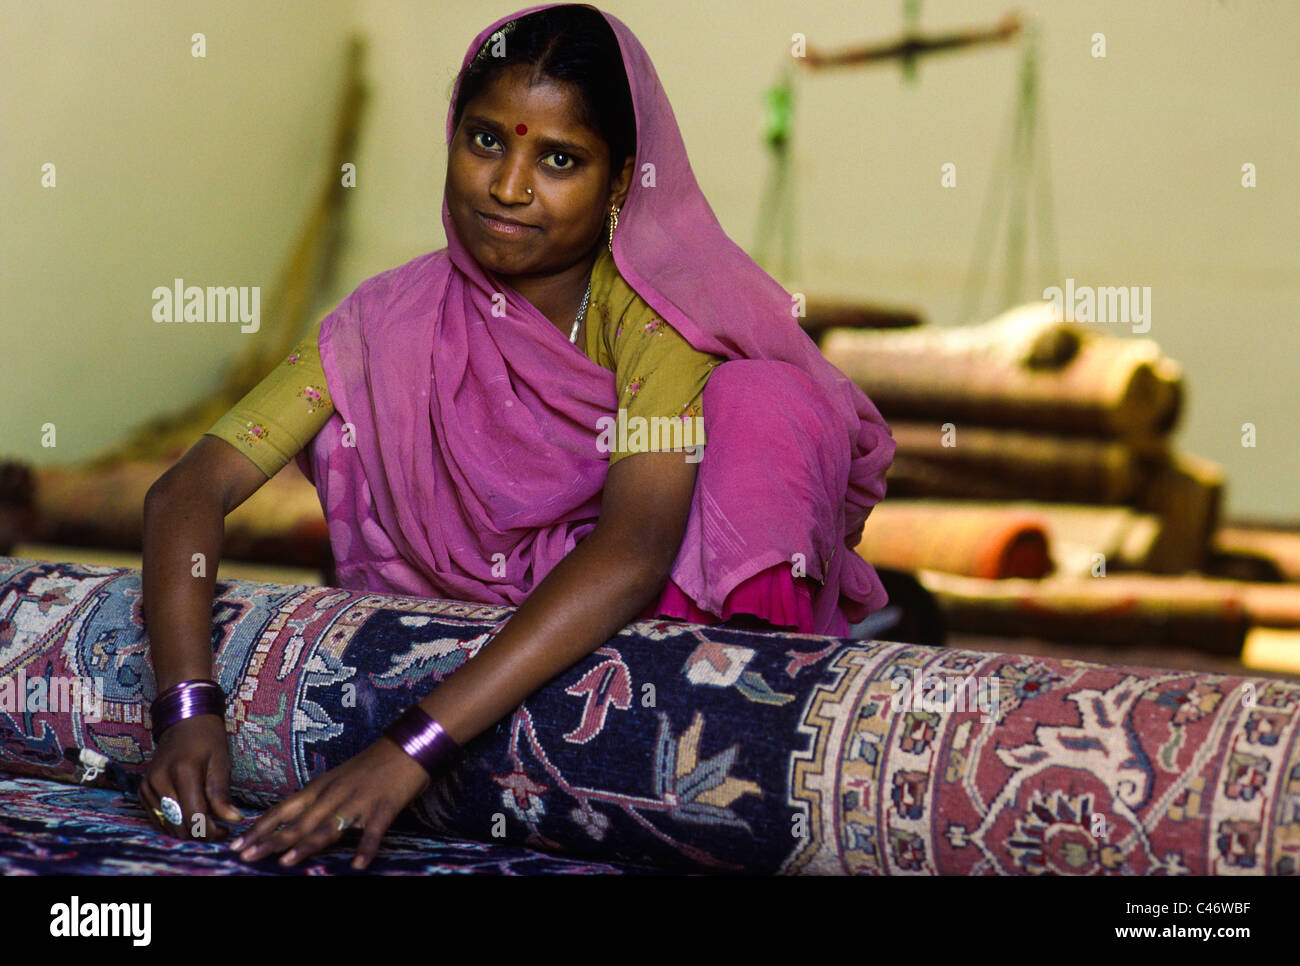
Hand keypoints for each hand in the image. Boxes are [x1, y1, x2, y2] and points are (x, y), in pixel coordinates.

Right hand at [140, 714, 243, 840]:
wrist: (184, 722)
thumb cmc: (207, 740)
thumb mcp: (220, 763)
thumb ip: (222, 794)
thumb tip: (234, 820)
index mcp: (182, 772)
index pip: (194, 816)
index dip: (211, 831)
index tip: (226, 831)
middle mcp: (160, 781)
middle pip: (179, 825)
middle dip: (201, 833)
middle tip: (219, 828)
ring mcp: (148, 787)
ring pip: (167, 826)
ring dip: (188, 830)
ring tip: (206, 821)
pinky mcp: (143, 791)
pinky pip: (158, 818)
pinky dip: (175, 823)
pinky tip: (190, 814)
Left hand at [230, 738, 430, 870]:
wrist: (406, 746)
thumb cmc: (369, 766)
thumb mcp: (336, 780)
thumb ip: (315, 802)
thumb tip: (290, 826)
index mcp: (320, 788)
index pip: (283, 810)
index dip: (260, 828)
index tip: (238, 844)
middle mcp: (334, 794)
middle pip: (299, 822)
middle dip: (272, 841)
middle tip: (247, 857)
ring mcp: (358, 801)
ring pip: (329, 826)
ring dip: (307, 845)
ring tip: (287, 862)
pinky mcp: (383, 808)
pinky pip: (373, 832)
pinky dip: (366, 848)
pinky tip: (358, 864)